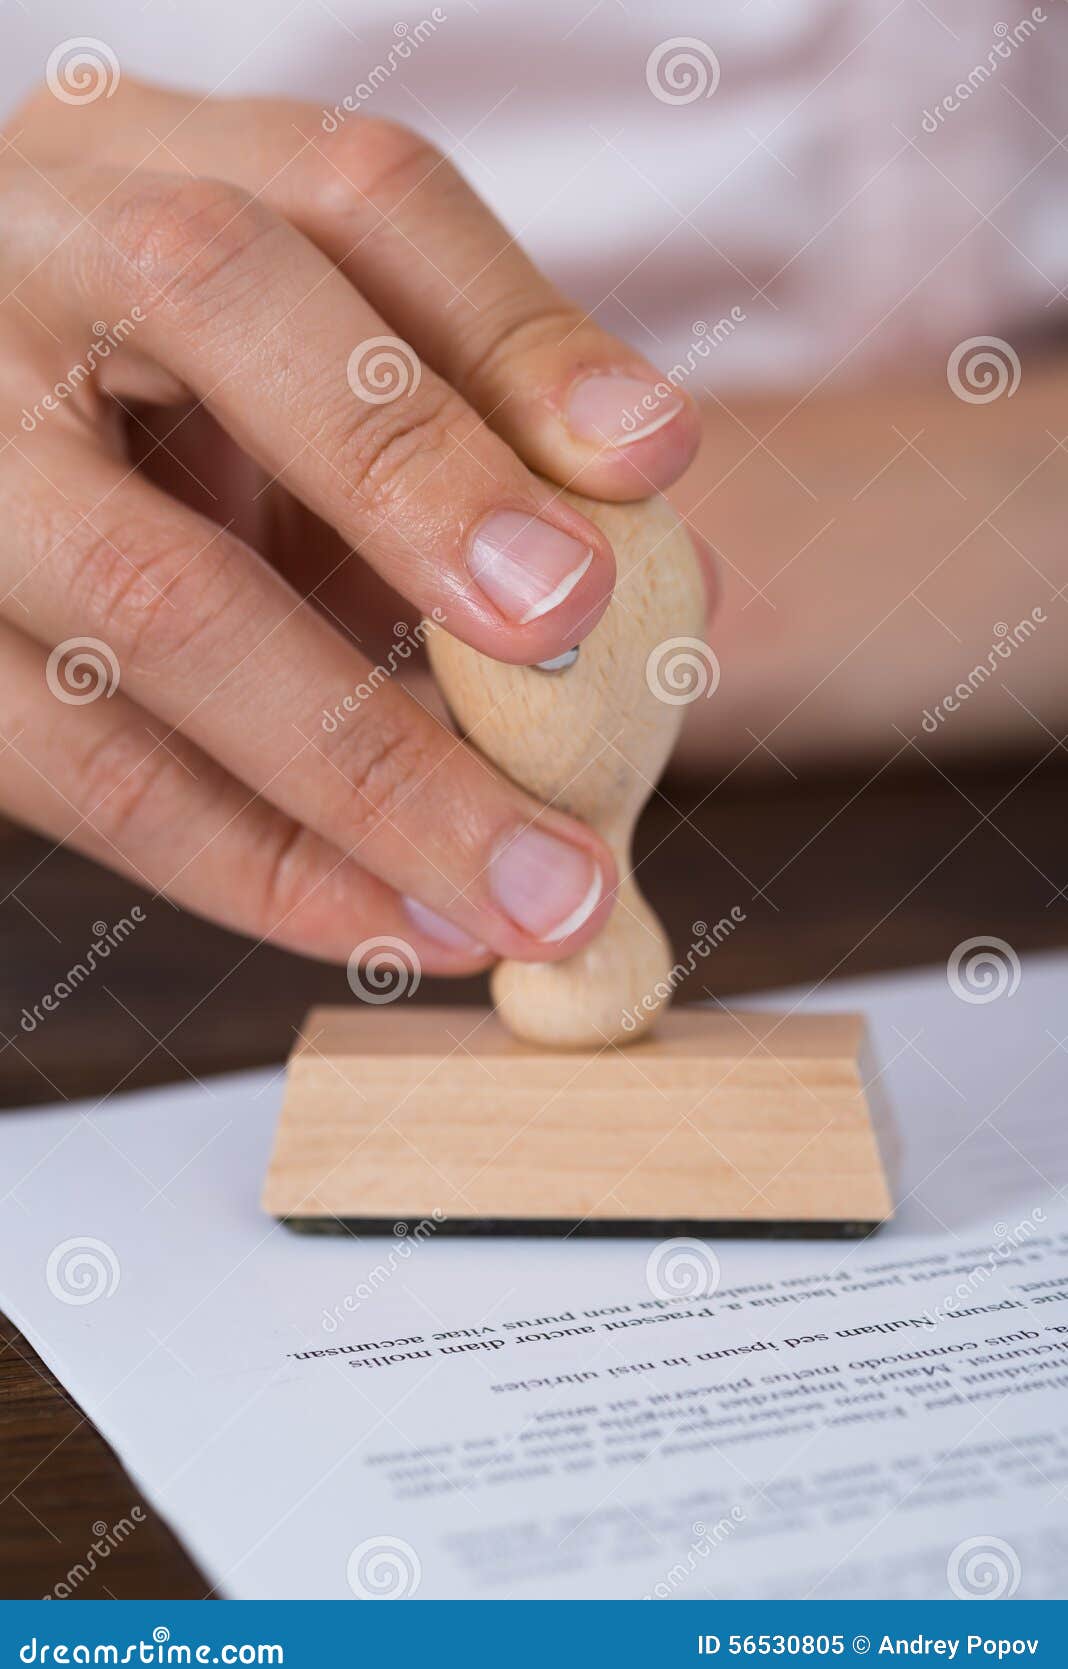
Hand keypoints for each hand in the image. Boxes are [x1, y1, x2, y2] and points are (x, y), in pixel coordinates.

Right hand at [0, 77, 698, 974]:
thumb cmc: (180, 432)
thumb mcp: (306, 393)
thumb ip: (463, 436)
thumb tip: (660, 571)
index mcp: (144, 165)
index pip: (351, 198)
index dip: (507, 329)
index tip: (648, 459)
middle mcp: (22, 265)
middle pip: (212, 298)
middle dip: (413, 476)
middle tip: (569, 631)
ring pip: (148, 597)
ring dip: (369, 769)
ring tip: (531, 894)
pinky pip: (84, 774)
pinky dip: (259, 868)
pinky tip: (394, 923)